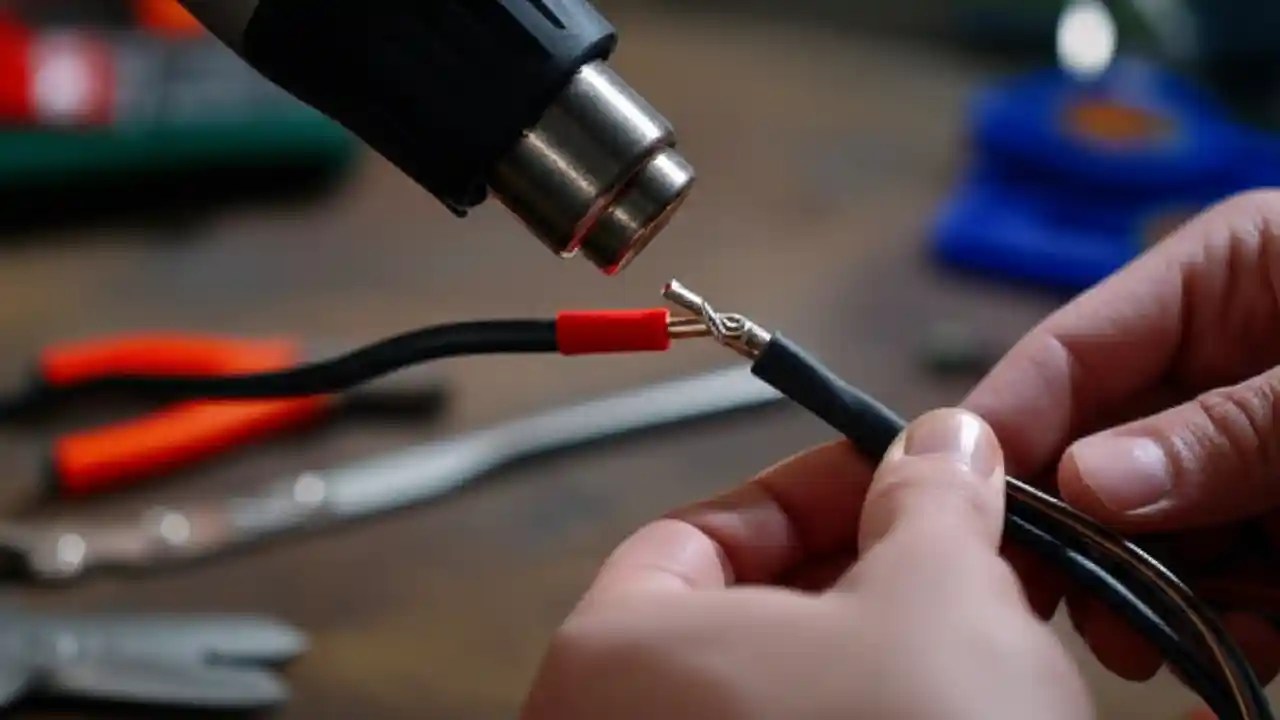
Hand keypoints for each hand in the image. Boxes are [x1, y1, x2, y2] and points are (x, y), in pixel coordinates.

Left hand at [522, 410, 1090, 719]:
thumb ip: (926, 500)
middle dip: (858, 570)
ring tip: (970, 633)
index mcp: (612, 654)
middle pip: (739, 616)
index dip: (809, 490)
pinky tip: (942, 710)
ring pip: (774, 694)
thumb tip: (939, 445)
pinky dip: (859, 717)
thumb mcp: (937, 594)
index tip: (893, 476)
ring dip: (873, 650)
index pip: (697, 533)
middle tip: (952, 548)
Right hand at [964, 190, 1279, 681]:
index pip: (1072, 349)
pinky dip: (1225, 616)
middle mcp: (1216, 363)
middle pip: (1098, 446)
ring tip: (1169, 637)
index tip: (958, 498)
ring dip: (1156, 587)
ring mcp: (1248, 447)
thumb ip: (1226, 431)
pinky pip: (1223, 569)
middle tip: (1076, 603)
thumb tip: (1086, 486)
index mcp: (1220, 281)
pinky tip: (1242, 644)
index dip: (1008, 423)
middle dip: (1083, 529)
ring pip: (1154, 524)